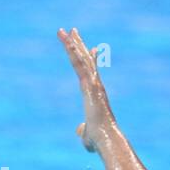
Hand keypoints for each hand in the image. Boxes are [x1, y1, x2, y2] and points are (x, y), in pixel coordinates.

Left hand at [57, 27, 115, 153]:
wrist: (106, 139)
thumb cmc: (98, 139)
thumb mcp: (87, 135)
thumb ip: (83, 131)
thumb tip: (80, 132)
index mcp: (94, 94)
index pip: (91, 72)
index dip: (90, 59)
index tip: (91, 48)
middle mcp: (95, 85)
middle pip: (85, 60)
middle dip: (78, 44)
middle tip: (72, 30)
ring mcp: (93, 83)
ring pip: (81, 59)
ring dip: (72, 44)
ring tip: (63, 31)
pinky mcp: (90, 85)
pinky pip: (80, 65)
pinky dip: (74, 53)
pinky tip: (68, 43)